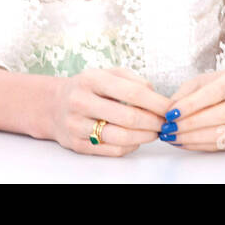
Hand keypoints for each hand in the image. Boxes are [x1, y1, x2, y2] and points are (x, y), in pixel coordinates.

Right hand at [44, 67, 168, 156]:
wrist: (53, 105)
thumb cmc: (89, 88)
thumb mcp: (108, 73)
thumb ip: (133, 80)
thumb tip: (156, 95)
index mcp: (92, 79)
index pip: (133, 92)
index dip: (156, 103)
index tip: (170, 108)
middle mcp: (81, 101)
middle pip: (128, 117)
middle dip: (153, 122)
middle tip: (166, 123)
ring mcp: (76, 125)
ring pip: (120, 137)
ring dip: (144, 137)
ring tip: (155, 132)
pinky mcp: (76, 144)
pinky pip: (111, 150)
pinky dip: (130, 147)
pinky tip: (137, 140)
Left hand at [160, 56, 224, 150]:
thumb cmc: (218, 86)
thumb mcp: (201, 81)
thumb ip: (185, 94)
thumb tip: (169, 112)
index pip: (218, 91)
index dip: (193, 104)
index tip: (171, 113)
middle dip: (192, 124)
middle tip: (169, 128)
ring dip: (194, 138)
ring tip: (173, 137)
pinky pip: (223, 145)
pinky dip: (200, 145)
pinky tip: (184, 141)